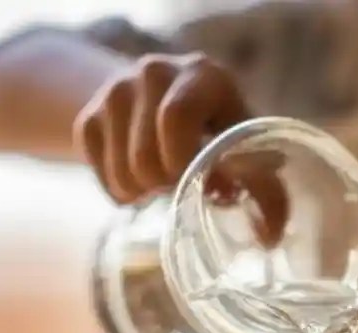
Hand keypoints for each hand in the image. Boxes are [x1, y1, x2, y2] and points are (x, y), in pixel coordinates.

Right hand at [74, 53, 287, 244]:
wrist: (160, 100)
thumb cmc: (216, 129)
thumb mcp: (243, 144)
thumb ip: (262, 184)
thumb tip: (269, 237)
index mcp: (201, 74)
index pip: (175, 118)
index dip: (181, 161)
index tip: (200, 183)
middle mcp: (154, 72)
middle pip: (146, 157)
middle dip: (167, 186)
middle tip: (182, 184)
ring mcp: (115, 91)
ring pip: (123, 173)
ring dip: (146, 193)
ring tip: (163, 179)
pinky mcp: (88, 117)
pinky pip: (101, 177)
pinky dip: (121, 192)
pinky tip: (139, 175)